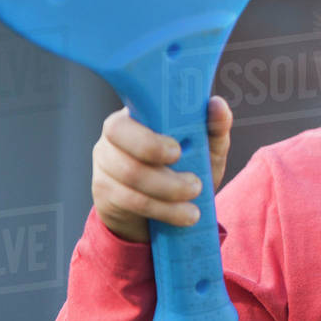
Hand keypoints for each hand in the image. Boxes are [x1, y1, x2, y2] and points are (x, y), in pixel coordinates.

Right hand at [90, 96, 232, 243]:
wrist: (167, 209)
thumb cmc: (188, 168)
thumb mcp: (207, 149)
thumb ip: (215, 127)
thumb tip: (217, 104)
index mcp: (141, 114)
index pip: (134, 108)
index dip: (151, 132)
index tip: (178, 151)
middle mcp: (116, 133)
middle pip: (123, 140)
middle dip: (160, 162)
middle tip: (194, 184)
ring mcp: (106, 162)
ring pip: (130, 174)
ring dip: (169, 192)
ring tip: (195, 202)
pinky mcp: (103, 190)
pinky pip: (130, 200)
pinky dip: (163, 210)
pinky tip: (184, 215)